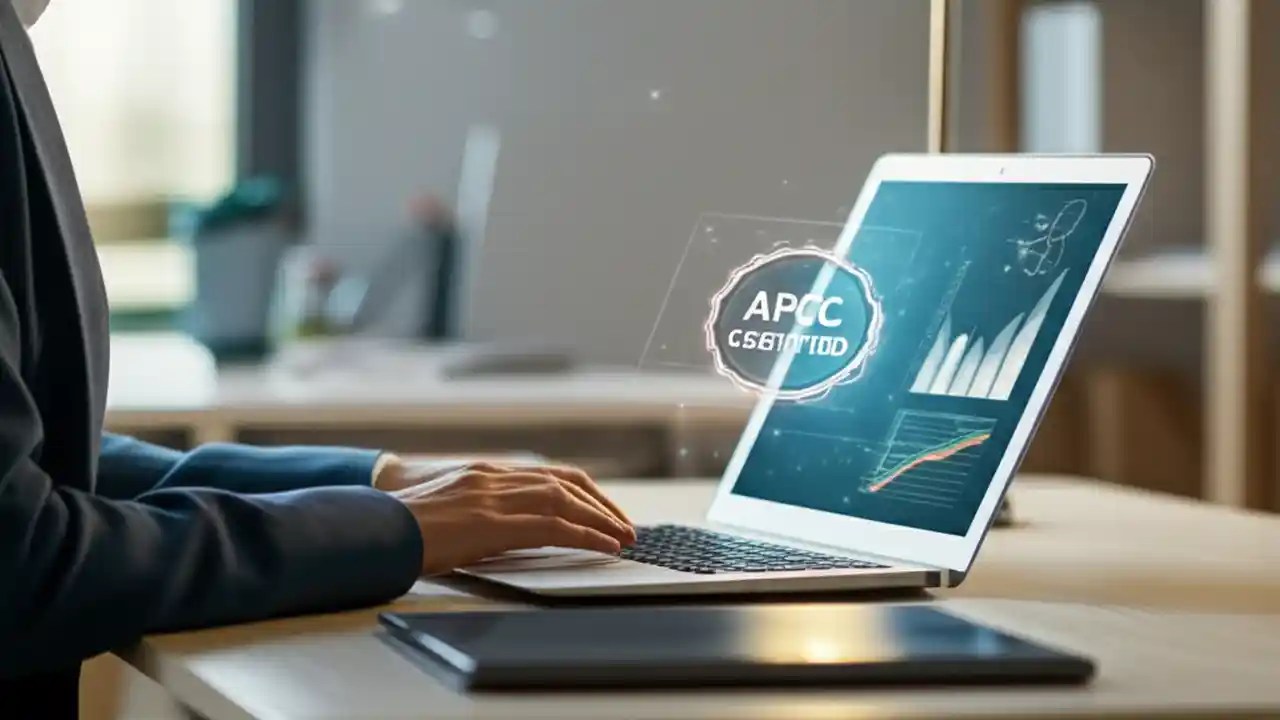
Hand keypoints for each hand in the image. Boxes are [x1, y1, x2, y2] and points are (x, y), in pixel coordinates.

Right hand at [384, 460, 635, 574]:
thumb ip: (482, 513)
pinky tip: (603, 546)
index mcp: (484, 472)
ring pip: (564, 499)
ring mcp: (492, 496)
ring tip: (623, 538)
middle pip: (565, 483)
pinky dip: (585, 534)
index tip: (604, 510)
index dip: (584, 492)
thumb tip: (514, 533)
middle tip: (625, 527)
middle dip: (601, 505)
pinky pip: (552, 525)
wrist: (371, 527)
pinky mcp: (490, 522)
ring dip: (601, 519)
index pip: (549, 474)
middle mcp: (493, 477)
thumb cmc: (402, 527)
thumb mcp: (450, 512)